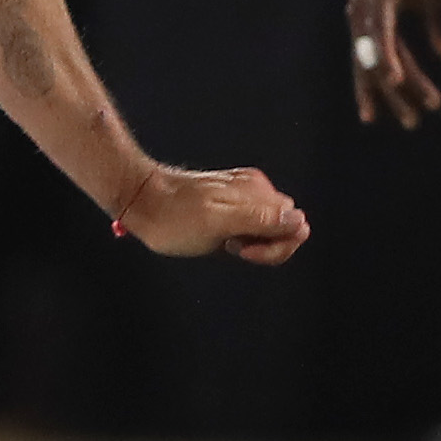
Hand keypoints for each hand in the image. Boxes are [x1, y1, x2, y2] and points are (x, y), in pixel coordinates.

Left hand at [114, 163, 310, 265]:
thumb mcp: (217, 224)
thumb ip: (260, 220)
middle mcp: (257, 189)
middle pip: (287, 226)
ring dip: (254, 242)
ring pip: (271, 227)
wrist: (142, 200)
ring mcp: (245, 194)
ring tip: (222, 241)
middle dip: (266, 245)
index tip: (242, 250)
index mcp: (257, 192)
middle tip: (230, 246)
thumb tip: (299, 222)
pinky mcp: (232, 202)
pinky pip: (254, 224)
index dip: (276, 247)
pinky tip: (219, 238)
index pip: (296, 226)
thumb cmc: (174, 218)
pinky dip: (243, 237)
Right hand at [344, 0, 440, 128]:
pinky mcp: (363, 23)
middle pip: (372, 55)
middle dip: (394, 90)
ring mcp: (358, 15)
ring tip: (411, 121)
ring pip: (369, 62)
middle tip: (417, 118)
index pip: (381, 31)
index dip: (388, 58)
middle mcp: (361, 5)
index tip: (398, 83)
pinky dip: (377, 81)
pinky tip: (380, 108)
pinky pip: (368, 57)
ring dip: (388, 93)